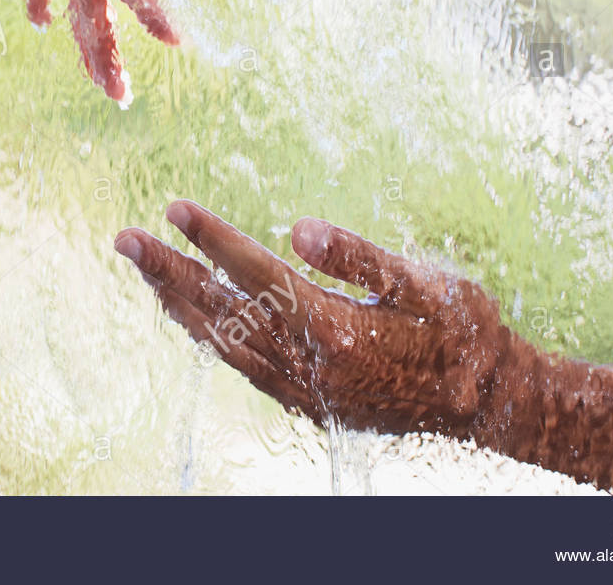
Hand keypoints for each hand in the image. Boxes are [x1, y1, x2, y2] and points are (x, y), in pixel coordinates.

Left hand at [114, 200, 517, 439]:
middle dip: (168, 272)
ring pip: (220, 341)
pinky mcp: (303, 401)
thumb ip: (358, 256)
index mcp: (334, 327)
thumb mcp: (425, 284)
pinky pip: (238, 364)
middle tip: (125, 239)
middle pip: (221, 310)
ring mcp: (300, 387)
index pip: (255, 274)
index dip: (212, 239)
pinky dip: (206, 334)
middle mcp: (306, 362)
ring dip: (179, 304)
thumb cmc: (463, 333)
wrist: (486, 403)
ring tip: (146, 269)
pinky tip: (191, 314)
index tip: (175, 208)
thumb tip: (300, 228)